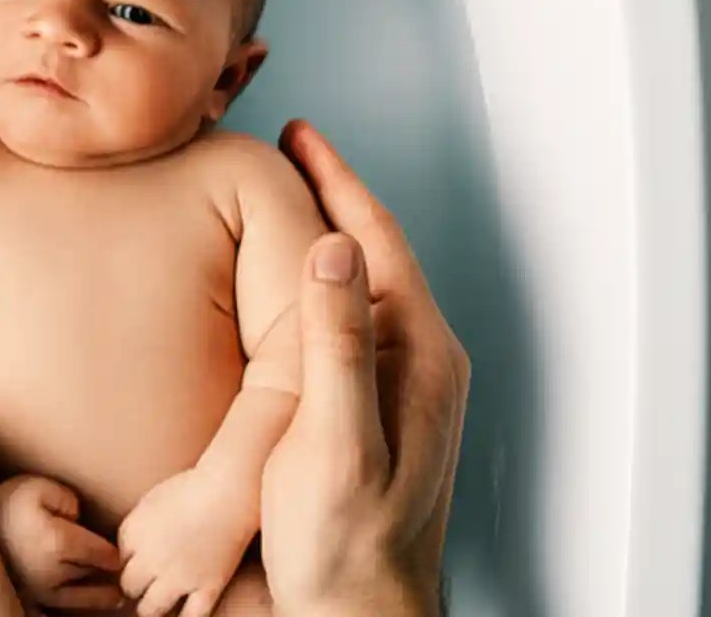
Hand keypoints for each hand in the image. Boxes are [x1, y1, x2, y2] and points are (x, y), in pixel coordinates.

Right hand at [0, 475, 123, 612]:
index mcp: (61, 544)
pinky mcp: (24, 602)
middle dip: (113, 580)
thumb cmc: (1, 504)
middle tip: (127, 579)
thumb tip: (78, 517)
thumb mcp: (38, 487)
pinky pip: (52, 614)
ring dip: (99, 599)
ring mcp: (37, 593)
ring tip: (114, 599)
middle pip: (95, 581)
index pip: (104, 555)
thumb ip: (69, 499)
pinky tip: (75, 611)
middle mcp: (53, 575)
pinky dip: (67, 613)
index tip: (127, 555)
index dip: (118, 555)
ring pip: (79, 601)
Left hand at [118, 468, 257, 616]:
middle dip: (135, 586)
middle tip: (144, 586)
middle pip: (129, 587)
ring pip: (150, 610)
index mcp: (134, 533)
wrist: (230, 489)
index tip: (138, 562)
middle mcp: (150, 559)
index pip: (118, 561)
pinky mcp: (207, 586)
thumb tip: (130, 552)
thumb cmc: (192, 487)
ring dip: (151, 608)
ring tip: (157, 605)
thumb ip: (136, 528)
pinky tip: (183, 614)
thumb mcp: (151, 501)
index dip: (129, 562)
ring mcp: (178, 576)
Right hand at [261, 121, 469, 615]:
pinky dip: (322, 285)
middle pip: (376, 254)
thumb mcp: (336, 440)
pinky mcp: (376, 406)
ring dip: (329, 236)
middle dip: (334, 197)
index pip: (378, 242)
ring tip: (290, 202)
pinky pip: (352, 321)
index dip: (339, 182)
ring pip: (365, 286)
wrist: (357, 610)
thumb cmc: (347, 543)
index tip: (304, 140)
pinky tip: (296, 288)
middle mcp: (419, 363)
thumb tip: (334, 250)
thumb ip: (339, 343)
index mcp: (419, 357)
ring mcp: (402, 385)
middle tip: (294, 155)